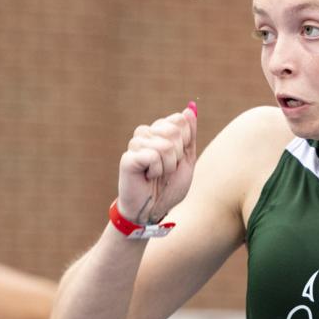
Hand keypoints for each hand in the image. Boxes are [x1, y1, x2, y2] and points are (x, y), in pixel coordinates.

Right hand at [117, 102, 197, 224]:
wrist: (154, 209)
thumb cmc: (169, 186)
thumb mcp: (187, 159)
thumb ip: (189, 134)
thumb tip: (190, 109)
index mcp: (159, 131)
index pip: (180, 120)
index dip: (185, 141)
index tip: (178, 157)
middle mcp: (145, 134)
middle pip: (173, 131)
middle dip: (177, 155)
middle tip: (167, 169)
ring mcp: (135, 145)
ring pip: (164, 146)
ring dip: (167, 166)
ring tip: (156, 175)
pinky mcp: (127, 158)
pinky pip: (152, 156)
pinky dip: (156, 171)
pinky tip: (147, 177)